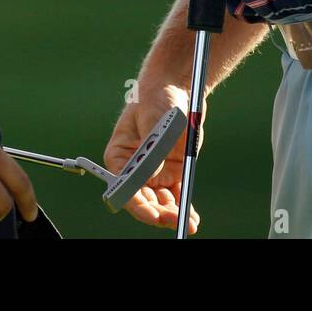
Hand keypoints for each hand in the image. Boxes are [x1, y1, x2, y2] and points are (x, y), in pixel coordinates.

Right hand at [104, 83, 200, 233]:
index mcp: (119, 157)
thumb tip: (151, 178)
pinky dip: (183, 207)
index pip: (124, 186)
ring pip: (161, 202)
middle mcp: (135, 169)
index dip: (136, 204)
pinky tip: (192, 219)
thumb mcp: (153, 121)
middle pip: (143, 199)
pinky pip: (176, 195)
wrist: (175, 88)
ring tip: (189, 223)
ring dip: (172, 214)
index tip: (152, 214)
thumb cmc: (156, 98)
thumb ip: (152, 150)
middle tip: (175, 220)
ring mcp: (155, 172)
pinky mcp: (173, 172)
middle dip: (158, 213)